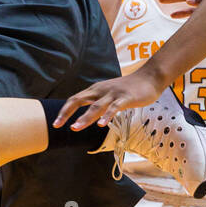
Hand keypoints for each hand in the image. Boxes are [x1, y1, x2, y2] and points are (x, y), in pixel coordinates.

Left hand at [53, 65, 167, 130]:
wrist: (149, 78)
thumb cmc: (128, 89)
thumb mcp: (108, 94)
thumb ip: (98, 102)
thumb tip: (86, 116)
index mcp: (95, 90)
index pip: (74, 99)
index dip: (64, 111)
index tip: (56, 123)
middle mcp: (101, 90)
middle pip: (79, 100)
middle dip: (67, 113)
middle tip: (58, 125)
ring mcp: (113, 94)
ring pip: (96, 106)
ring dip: (85, 117)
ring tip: (75, 128)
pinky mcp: (126, 98)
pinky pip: (114, 108)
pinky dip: (107, 116)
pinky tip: (101, 125)